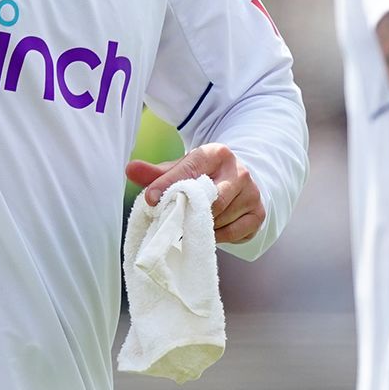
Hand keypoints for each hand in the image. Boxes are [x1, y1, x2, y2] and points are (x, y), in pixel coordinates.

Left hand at [125, 143, 264, 244]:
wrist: (237, 181)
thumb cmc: (203, 177)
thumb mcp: (181, 170)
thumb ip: (155, 173)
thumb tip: (129, 169)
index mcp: (218, 153)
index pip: (191, 169)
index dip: (169, 185)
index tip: (151, 200)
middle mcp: (239, 170)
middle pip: (211, 199)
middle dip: (189, 213)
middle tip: (172, 223)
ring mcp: (252, 193)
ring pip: (220, 219)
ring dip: (201, 226)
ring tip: (192, 223)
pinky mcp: (258, 213)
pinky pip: (233, 233)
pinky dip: (218, 236)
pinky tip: (210, 229)